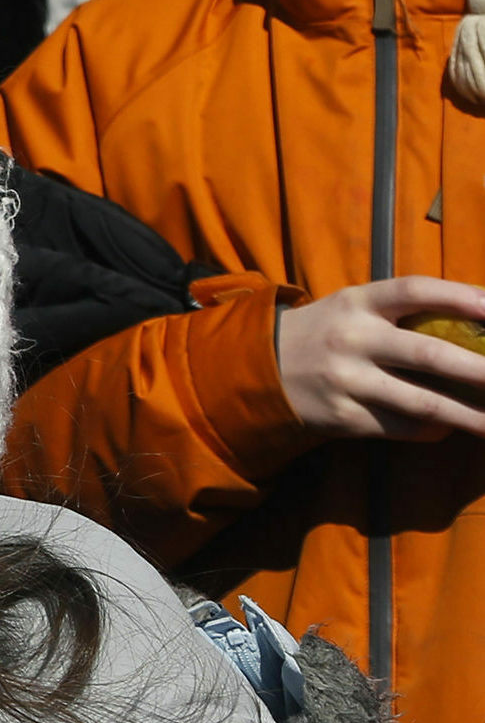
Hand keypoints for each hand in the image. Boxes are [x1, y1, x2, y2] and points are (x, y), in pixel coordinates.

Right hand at [276, 278, 484, 441]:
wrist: (260, 369)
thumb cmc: (327, 333)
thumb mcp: (354, 309)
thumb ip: (403, 313)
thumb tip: (478, 323)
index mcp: (358, 302)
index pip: (415, 291)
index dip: (459, 298)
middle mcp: (353, 338)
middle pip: (430, 354)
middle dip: (482, 370)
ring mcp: (348, 380)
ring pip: (424, 403)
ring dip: (472, 416)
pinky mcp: (345, 417)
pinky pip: (403, 429)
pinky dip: (434, 430)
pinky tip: (447, 428)